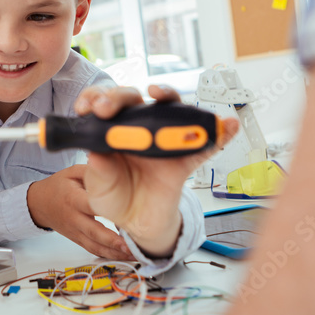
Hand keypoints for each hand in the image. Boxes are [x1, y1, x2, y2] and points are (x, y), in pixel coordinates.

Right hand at [27, 164, 136, 260]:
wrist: (38, 204)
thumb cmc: (57, 186)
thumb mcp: (72, 172)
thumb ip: (91, 170)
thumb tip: (112, 165)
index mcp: (73, 199)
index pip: (92, 206)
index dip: (108, 211)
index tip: (126, 216)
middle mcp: (74, 218)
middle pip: (94, 233)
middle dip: (113, 242)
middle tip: (132, 248)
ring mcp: (75, 232)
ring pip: (94, 246)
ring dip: (114, 253)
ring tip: (133, 256)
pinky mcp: (77, 239)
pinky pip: (93, 249)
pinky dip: (108, 255)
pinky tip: (123, 257)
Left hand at [75, 85, 238, 257]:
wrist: (137, 222)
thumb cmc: (115, 197)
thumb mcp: (98, 188)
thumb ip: (98, 173)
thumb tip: (97, 154)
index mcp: (113, 131)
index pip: (104, 105)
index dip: (95, 99)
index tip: (85, 107)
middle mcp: (138, 128)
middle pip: (133, 100)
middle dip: (118, 97)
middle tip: (106, 108)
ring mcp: (164, 140)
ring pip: (169, 109)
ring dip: (166, 96)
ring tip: (158, 93)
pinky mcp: (184, 158)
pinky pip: (205, 144)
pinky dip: (220, 133)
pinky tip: (228, 124)